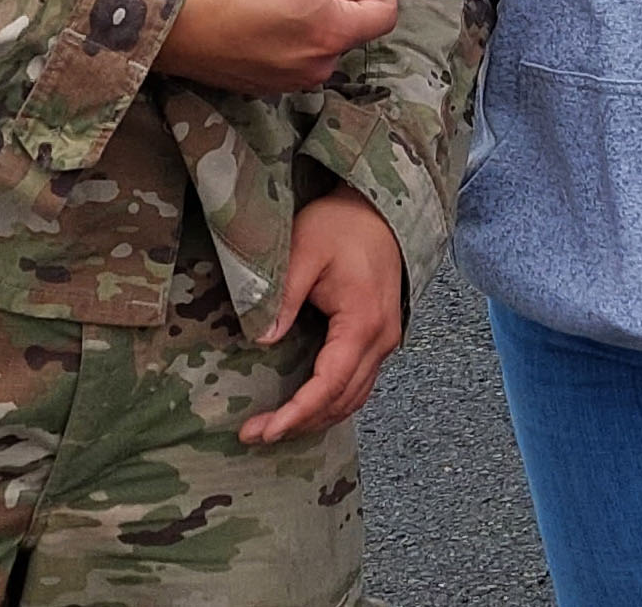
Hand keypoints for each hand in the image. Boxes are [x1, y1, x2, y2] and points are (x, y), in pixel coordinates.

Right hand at [154, 0, 396, 93]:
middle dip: (338, 4)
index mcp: (332, 33)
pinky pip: (292, 58)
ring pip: (319, 46)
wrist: (173, 22)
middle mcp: (318, 65)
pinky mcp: (265, 85)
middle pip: (350, 31)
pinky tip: (257, 18)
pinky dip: (285, 39)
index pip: (383, 16)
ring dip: (309, 23)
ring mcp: (290, 80)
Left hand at [239, 185, 404, 444]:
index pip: (328, 385)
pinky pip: (359, 381)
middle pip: (342, 400)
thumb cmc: (341, 223)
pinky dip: (333, 400)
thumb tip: (263, 341)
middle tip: (256, 434)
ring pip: (354, 397)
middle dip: (300, 423)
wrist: (378, 208)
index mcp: (363, 322)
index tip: (264, 430)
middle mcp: (381, 339)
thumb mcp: (304, 250)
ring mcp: (385, 339)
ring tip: (277, 426)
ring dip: (318, 417)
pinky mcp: (380, 335)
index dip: (296, 413)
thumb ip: (283, 297)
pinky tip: (309, 405)